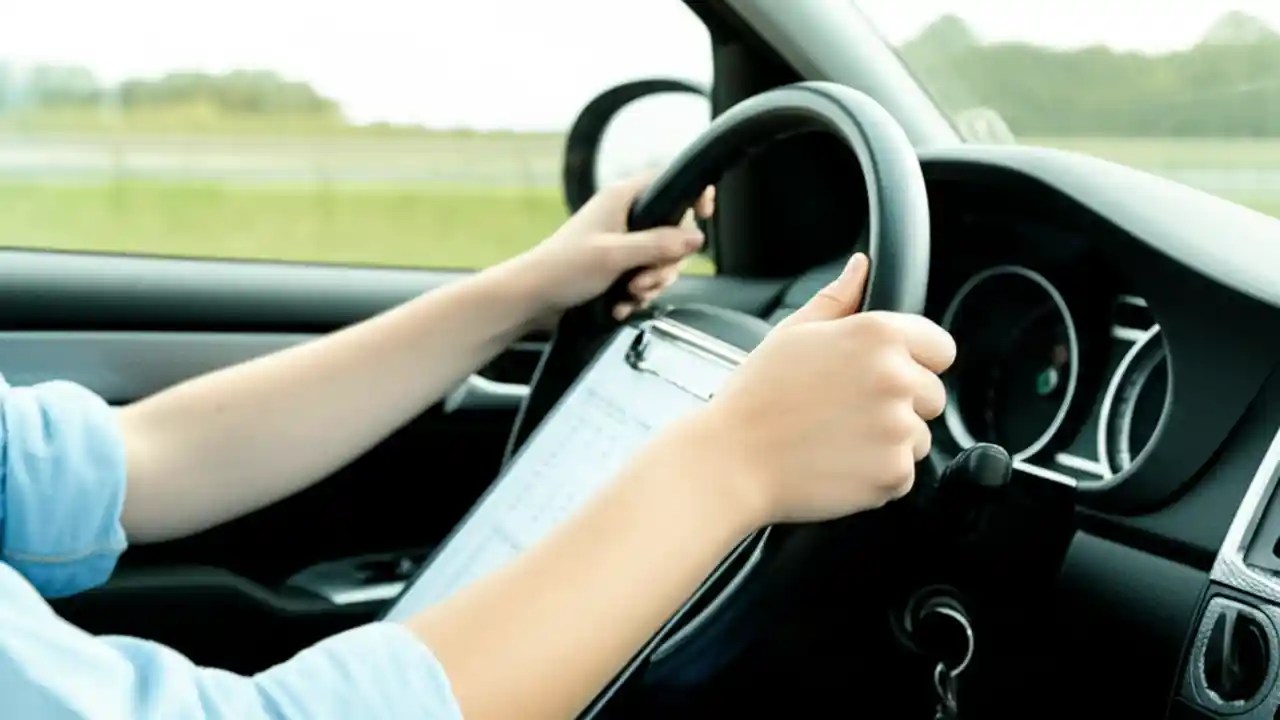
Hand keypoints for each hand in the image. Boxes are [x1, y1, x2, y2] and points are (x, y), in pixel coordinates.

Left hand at [516, 174, 714, 324]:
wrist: (532, 298)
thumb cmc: (563, 268)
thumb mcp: (616, 255)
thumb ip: (659, 245)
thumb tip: (697, 238)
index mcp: (622, 198)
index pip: (669, 182)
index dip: (692, 194)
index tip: (704, 214)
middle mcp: (624, 216)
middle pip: (673, 232)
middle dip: (665, 263)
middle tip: (645, 279)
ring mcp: (621, 242)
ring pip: (661, 260)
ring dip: (651, 283)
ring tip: (629, 295)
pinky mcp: (617, 267)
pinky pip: (644, 278)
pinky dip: (637, 294)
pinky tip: (621, 305)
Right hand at [688, 252, 955, 525]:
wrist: (732, 462)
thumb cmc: (756, 397)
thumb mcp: (792, 333)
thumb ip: (837, 299)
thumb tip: (861, 267)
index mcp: (878, 335)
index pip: (941, 348)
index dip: (916, 362)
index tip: (884, 376)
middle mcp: (897, 378)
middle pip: (933, 396)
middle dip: (902, 405)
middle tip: (848, 411)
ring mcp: (898, 429)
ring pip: (919, 437)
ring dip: (890, 442)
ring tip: (837, 438)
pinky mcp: (893, 474)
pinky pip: (904, 474)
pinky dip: (878, 476)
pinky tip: (838, 463)